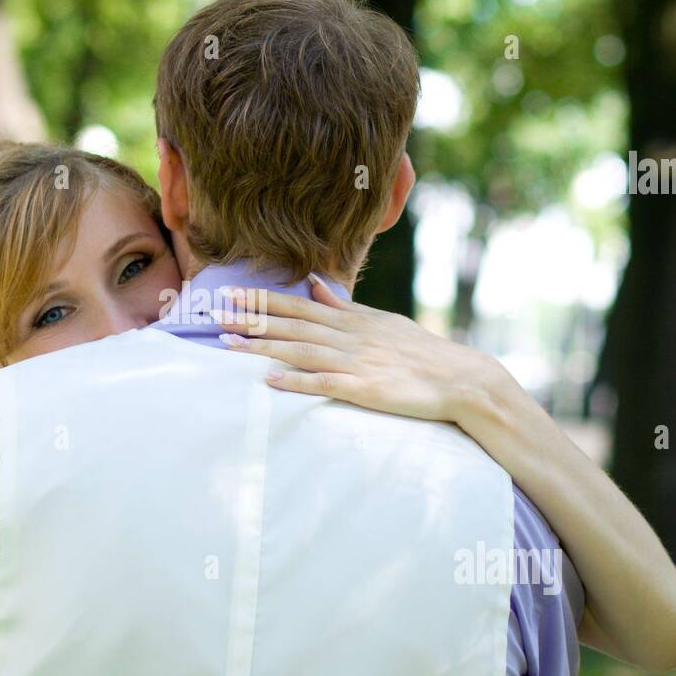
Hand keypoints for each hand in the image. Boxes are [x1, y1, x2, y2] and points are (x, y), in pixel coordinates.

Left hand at [213, 278, 514, 428]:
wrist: (460, 378)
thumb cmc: (419, 352)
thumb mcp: (380, 321)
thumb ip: (344, 307)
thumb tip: (316, 286)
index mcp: (351, 320)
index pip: (299, 305)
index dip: (264, 300)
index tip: (231, 292)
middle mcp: (348, 337)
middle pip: (292, 325)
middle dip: (252, 318)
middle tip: (216, 313)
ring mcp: (356, 362)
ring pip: (300, 351)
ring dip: (263, 347)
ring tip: (229, 344)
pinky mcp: (365, 388)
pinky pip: (325, 384)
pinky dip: (296, 382)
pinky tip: (270, 381)